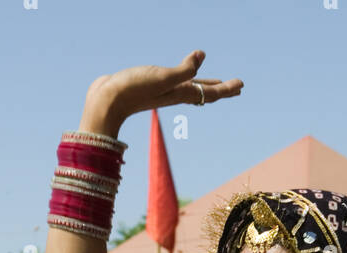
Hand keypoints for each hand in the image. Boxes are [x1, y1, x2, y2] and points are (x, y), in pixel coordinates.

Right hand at [82, 50, 242, 135]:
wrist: (104, 102)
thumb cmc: (133, 90)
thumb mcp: (162, 78)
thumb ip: (184, 69)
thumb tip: (201, 55)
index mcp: (179, 93)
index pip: (209, 92)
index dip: (226, 88)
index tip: (241, 85)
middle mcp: (173, 94)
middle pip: (203, 92)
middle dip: (220, 90)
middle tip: (235, 86)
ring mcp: (160, 91)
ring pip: (189, 88)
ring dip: (203, 85)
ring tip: (214, 81)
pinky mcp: (148, 85)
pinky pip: (173, 81)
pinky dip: (182, 77)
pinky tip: (178, 73)